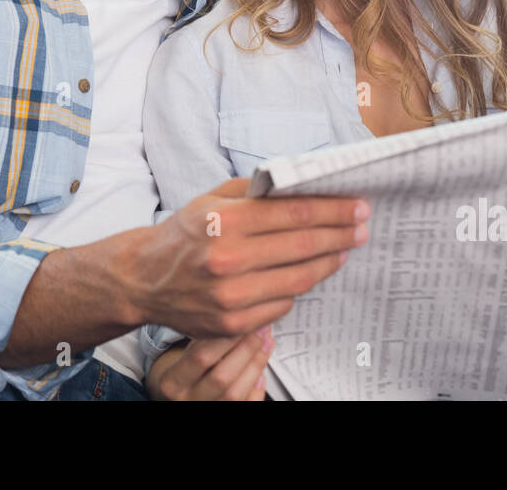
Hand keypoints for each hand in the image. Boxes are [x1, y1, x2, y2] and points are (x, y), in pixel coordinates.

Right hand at [125, 177, 368, 337]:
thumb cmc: (183, 234)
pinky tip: (308, 274)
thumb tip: (301, 184)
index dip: (333, 210)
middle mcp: (228, 258)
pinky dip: (298, 288)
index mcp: (225, 220)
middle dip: (341, 234)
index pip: (295, 213)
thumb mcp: (211, 199)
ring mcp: (231, 295)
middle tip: (363, 227)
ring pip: (299, 279)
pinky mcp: (233, 323)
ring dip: (329, 263)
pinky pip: (282, 304)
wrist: (143, 280)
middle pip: (304, 245)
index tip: (357, 206)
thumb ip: (254, 191)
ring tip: (344, 250)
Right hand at [146, 329, 274, 400]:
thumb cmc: (182, 373)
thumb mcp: (182, 354)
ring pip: (235, 394)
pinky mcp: (225, 417)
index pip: (201, 357)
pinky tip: (262, 372)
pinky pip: (246, 406)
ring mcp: (207, 410)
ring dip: (256, 365)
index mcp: (172, 383)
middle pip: (221, 377)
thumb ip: (204, 341)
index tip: (244, 318)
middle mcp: (188, 401)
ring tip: (266, 343)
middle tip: (261, 329)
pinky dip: (257, 389)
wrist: (178, 398)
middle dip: (246, 350)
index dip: (227, 337)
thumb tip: (236, 318)